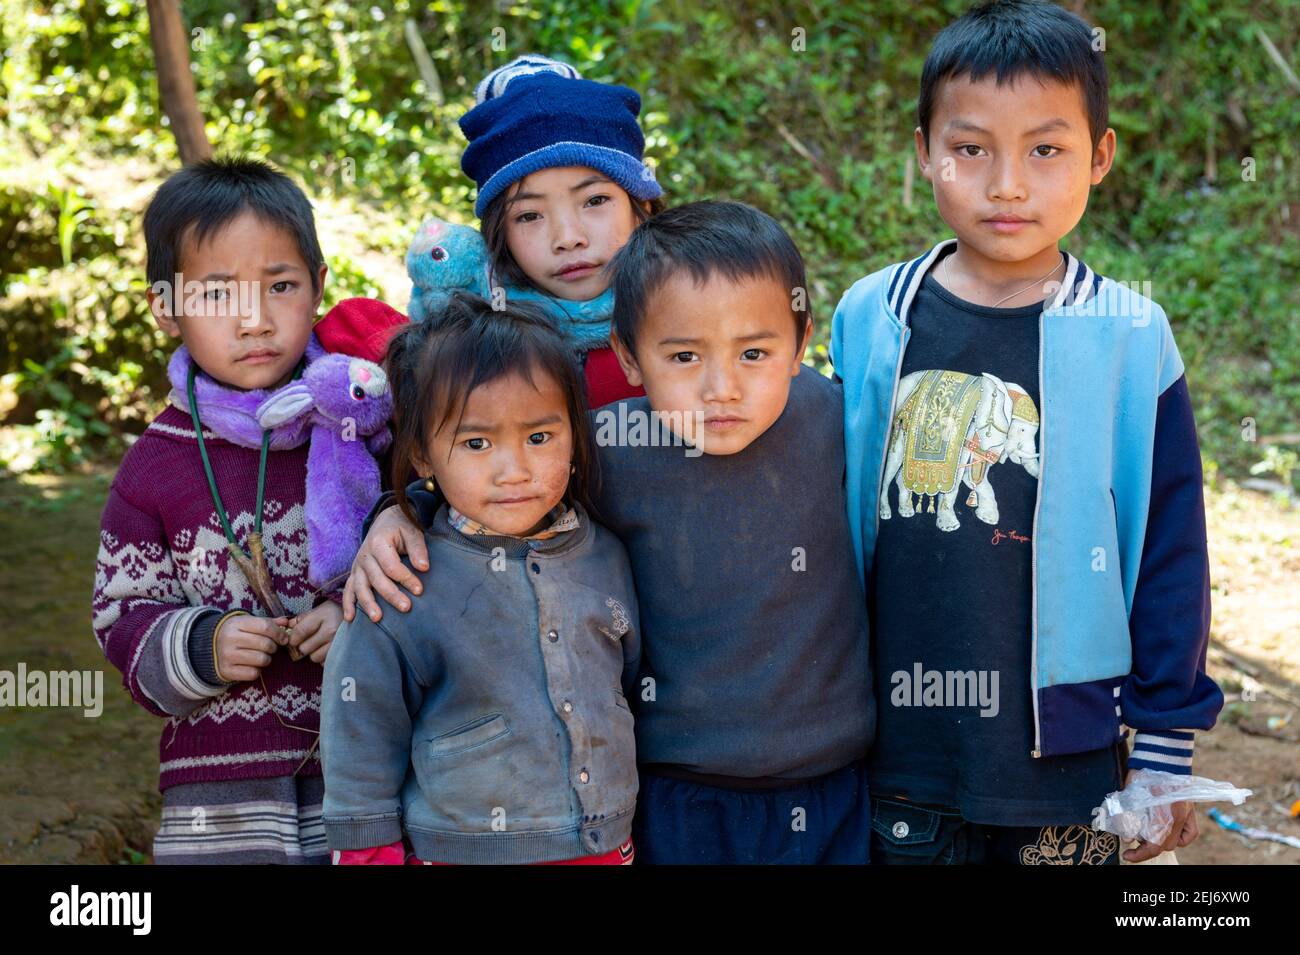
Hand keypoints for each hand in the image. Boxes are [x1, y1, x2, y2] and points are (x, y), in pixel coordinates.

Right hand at [215, 613, 288, 682]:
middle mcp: (230, 638)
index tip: (284, 638)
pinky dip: (257, 671)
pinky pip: (253, 673)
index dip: (279, 633)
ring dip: (266, 659)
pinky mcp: (226, 671)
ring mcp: (227, 655)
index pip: (265, 627)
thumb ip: (269, 622)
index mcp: (236, 623)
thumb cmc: (237, 633)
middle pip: (265, 644)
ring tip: (261, 656)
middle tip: (272, 648)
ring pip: (261, 659)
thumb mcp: (248, 623)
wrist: (210, 647)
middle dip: (274, 647)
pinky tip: (252, 665)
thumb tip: (286, 623)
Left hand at [285, 601, 343, 663]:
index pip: (299, 632)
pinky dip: (324, 658)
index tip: (294, 638)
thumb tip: (286, 627)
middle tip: (309, 641)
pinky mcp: (343, 654)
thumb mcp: (319, 610)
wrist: (359, 617)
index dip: (293, 638)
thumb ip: (302, 619)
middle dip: (303, 646)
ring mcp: (338, 644)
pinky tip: (328, 649)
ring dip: (314, 653)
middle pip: (304, 648)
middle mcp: (331, 630)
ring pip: (314, 657)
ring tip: (320, 645)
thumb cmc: (335, 613)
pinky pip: (325, 662)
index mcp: (323, 616)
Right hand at [342, 505, 427, 623]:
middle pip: (376, 579)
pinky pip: (348, 589)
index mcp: (378, 543)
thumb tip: (424, 567)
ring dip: (368, 603)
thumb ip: (417, 548)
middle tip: (406, 607)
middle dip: (391, 595)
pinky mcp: (355, 573)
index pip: (391, 566)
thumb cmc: (401, 528)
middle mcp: (365, 556)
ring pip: (360, 587)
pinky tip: (350, 618)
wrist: (385, 521)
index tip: (419, 590)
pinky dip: (348, 604)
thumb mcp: (412, 531)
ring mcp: (358, 566)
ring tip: (377, 618)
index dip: (405, 579)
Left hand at [1121, 769, 1199, 861]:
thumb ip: (1127, 817)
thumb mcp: (1130, 796)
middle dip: (1147, 847)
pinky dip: (1180, 837)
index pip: (1154, 847)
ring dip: (1161, 842)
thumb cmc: (1143, 773)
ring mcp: (1186, 814)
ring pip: (1176, 842)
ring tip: (1147, 835)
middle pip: (1164, 845)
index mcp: (1163, 815)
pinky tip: (1167, 833)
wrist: (1161, 757)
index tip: (1127, 855)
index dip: (1139, 855)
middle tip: (1133, 841)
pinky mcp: (1190, 810)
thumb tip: (1127, 838)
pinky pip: (1189, 834)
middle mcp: (1178, 818)